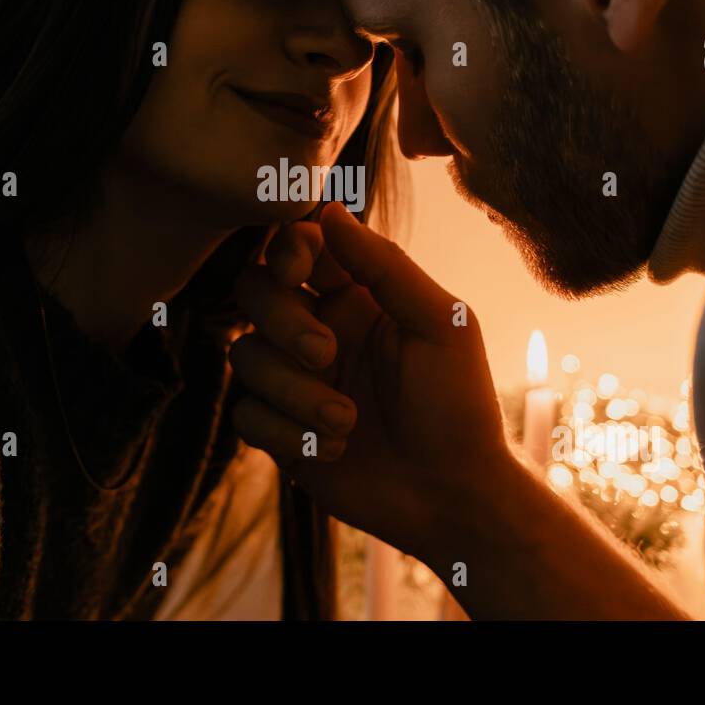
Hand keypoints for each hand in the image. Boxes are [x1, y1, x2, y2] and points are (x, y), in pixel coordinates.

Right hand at [229, 200, 515, 559]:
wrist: (454, 495)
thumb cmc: (459, 404)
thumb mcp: (441, 323)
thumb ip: (385, 265)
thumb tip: (327, 210)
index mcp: (356, 296)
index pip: (298, 247)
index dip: (285, 248)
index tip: (297, 270)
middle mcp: (317, 329)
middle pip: (255, 291)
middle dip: (283, 322)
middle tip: (327, 355)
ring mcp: (295, 380)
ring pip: (246, 355)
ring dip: (294, 391)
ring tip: (346, 422)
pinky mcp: (280, 430)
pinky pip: (245, 414)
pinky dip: (285, 431)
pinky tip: (333, 448)